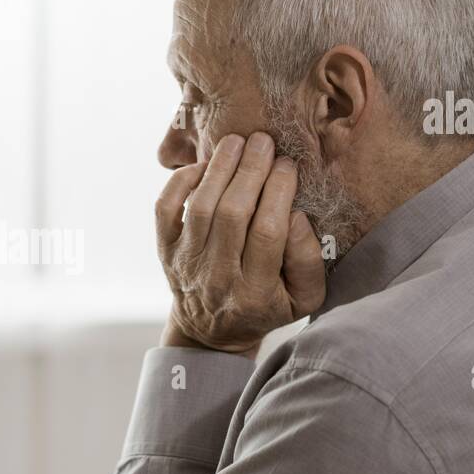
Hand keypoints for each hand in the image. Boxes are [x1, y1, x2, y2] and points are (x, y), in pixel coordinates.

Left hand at [157, 131, 325, 354]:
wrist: (211, 331)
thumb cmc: (266, 307)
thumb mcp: (303, 298)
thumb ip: (308, 260)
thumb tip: (295, 215)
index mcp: (256, 293)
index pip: (267, 233)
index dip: (278, 193)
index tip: (288, 166)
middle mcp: (216, 279)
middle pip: (232, 214)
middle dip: (250, 172)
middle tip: (264, 142)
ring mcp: (187, 264)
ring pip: (201, 207)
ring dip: (220, 168)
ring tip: (237, 142)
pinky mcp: (166, 251)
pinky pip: (165, 209)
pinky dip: (180, 183)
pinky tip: (204, 165)